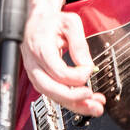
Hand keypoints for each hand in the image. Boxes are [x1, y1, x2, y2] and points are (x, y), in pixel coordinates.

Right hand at [21, 0, 105, 115]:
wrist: (36, 22)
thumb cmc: (52, 21)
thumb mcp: (70, 23)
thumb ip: (79, 44)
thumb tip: (87, 65)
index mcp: (41, 48)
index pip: (58, 71)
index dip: (77, 75)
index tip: (89, 69)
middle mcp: (35, 64)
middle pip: (51, 89)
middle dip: (73, 98)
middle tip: (92, 99)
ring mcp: (35, 74)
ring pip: (52, 96)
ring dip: (75, 104)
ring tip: (95, 108)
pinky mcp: (41, 79)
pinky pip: (54, 93)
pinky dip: (71, 100)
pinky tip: (86, 102)